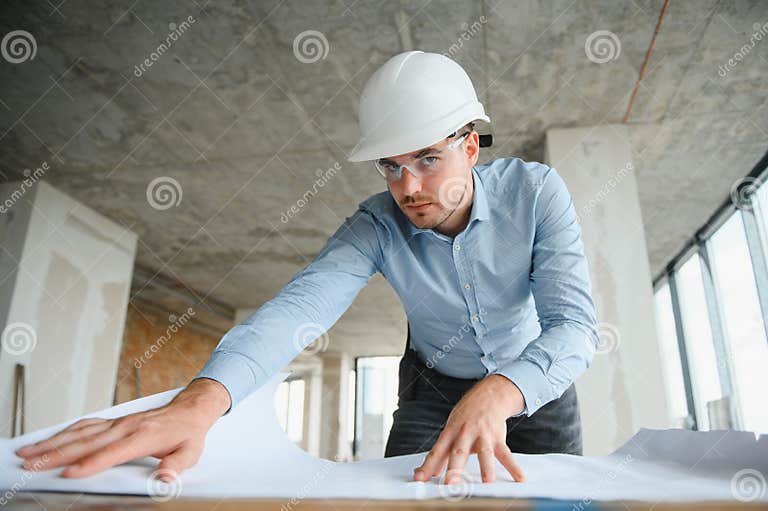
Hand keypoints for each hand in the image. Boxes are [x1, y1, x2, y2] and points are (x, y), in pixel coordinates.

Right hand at [15, 378, 230, 480]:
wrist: (190, 410)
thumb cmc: (188, 434)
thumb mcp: (190, 452)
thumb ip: (176, 466)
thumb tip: (165, 479)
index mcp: (143, 437)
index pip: (113, 453)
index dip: (91, 464)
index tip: (70, 475)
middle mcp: (126, 427)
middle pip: (87, 442)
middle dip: (57, 454)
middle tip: (32, 464)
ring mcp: (118, 423)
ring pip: (80, 432)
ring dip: (53, 442)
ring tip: (28, 452)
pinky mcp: (114, 422)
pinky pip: (86, 426)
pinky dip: (64, 432)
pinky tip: (49, 439)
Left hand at [413, 374, 525, 483]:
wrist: (488, 395)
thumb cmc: (466, 416)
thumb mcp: (450, 431)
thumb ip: (442, 454)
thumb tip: (429, 473)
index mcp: (450, 433)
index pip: (436, 451)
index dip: (428, 465)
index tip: (420, 478)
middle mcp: (465, 433)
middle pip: (459, 452)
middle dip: (454, 468)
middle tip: (450, 483)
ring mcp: (483, 435)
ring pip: (485, 453)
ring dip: (486, 469)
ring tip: (487, 483)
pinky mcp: (498, 437)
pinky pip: (506, 454)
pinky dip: (514, 467)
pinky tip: (519, 479)